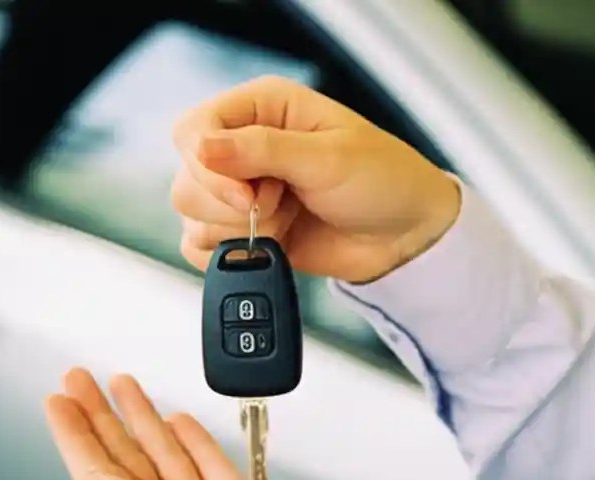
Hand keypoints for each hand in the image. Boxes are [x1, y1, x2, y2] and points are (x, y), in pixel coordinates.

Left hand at [43, 368, 389, 479]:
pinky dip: (191, 440)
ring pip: (164, 454)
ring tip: (122, 385)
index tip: (58, 401)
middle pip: (125, 459)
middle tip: (79, 379)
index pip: (98, 477)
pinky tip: (177, 421)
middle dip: (99, 417)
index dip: (74, 437)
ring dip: (141, 418)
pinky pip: (207, 464)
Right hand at [172, 75, 461, 283]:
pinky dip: (233, 255)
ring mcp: (240, 192)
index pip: (193, 129)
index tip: (245, 194)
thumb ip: (262, 150)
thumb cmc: (385, 181)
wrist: (407, 238)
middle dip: (230, 205)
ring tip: (286, 220)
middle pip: (187, 179)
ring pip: (192, 217)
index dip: (206, 166)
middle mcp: (243, 147)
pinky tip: (273, 243)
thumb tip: (202, 147)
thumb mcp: (329, 158)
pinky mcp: (242, 232)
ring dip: (238, 231)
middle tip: (280, 204)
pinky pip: (202, 248)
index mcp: (262, 108)